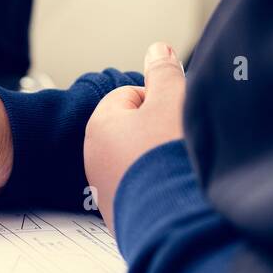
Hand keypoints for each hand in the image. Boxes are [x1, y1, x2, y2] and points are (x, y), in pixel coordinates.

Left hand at [84, 42, 185, 230]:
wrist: (174, 223)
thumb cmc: (168, 159)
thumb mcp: (172, 102)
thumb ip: (164, 73)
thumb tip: (156, 49)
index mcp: (100, 125)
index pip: (132, 96)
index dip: (161, 101)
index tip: (175, 117)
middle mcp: (93, 156)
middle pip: (135, 128)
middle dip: (159, 132)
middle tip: (179, 144)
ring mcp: (105, 189)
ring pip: (139, 159)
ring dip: (159, 160)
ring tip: (177, 170)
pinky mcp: (123, 215)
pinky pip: (144, 189)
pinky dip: (159, 187)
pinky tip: (173, 191)